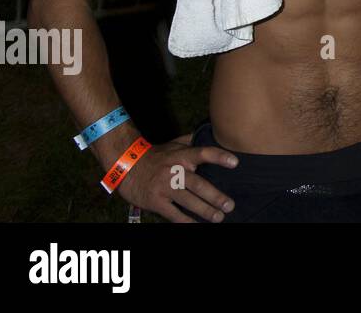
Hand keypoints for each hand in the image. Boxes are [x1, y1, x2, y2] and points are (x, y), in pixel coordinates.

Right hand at [114, 133, 237, 223]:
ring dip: (204, 210)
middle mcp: (174, 171)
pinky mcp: (156, 201)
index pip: (203, 153)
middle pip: (198, 184)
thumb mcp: (173, 145)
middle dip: (215, 196)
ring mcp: (164, 187)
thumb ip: (192, 141)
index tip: (235, 163)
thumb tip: (212, 134)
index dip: (219, 157)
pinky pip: (172, 214)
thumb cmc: (156, 156)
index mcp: (181, 156)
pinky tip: (196, 225)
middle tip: (230, 205)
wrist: (125, 166)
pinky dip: (185, 221)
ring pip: (187, 200)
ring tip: (218, 217)